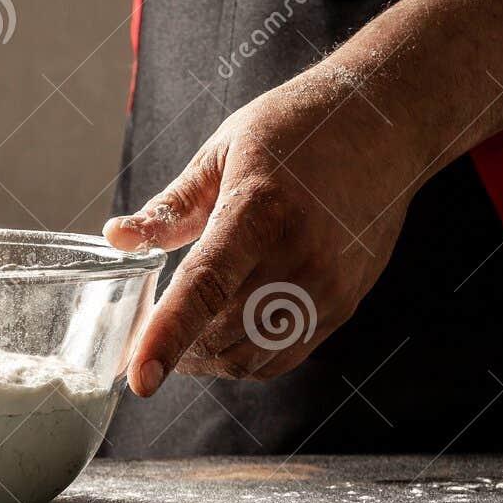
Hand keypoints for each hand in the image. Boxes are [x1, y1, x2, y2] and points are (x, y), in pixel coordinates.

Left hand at [103, 70, 427, 395]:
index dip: (168, 337)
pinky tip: (223, 334)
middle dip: (176, 350)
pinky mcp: (344, 304)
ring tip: (182, 340)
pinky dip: (244, 358)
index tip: (138, 377)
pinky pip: (283, 355)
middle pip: (223, 334)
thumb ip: (169, 208)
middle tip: (144, 341)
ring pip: (252, 357)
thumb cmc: (296, 130)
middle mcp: (300, 257)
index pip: (205, 288)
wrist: (385, 125)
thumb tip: (117, 239)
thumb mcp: (221, 153)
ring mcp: (327, 287)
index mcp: (260, 211)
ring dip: (208, 360)